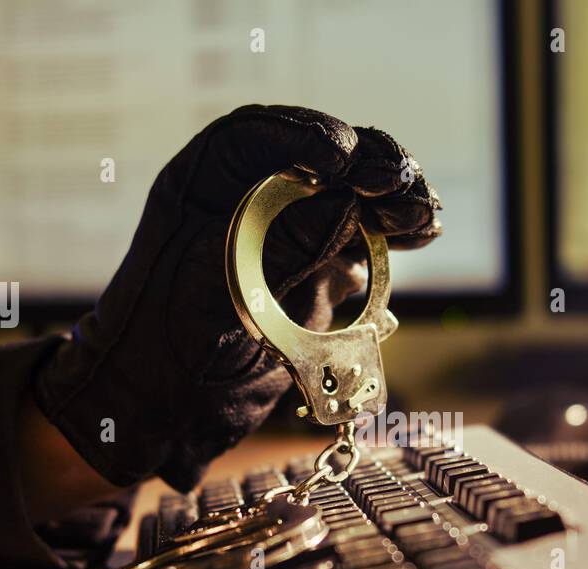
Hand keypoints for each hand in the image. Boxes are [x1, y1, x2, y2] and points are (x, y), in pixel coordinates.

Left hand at [32, 105, 441, 490]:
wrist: (165, 412)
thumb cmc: (164, 354)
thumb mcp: (215, 299)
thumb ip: (279, 249)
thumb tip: (344, 201)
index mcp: (202, 190)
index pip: (256, 137)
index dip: (307, 137)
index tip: (345, 160)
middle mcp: (245, 200)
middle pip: (316, 158)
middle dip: (365, 166)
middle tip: (400, 187)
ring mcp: (284, 232)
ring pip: (347, 192)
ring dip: (391, 198)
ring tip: (423, 217)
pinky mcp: (312, 267)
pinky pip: (360, 236)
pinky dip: (392, 232)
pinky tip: (421, 233)